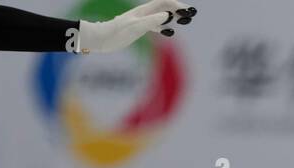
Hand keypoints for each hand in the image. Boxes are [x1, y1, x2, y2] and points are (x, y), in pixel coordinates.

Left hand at [76, 0, 195, 53]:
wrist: (102, 39)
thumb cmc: (116, 32)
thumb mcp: (135, 27)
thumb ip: (152, 21)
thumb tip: (168, 16)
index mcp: (144, 11)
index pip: (163, 3)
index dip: (176, 5)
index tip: (187, 11)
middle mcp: (144, 14)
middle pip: (165, 7)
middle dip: (178, 9)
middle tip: (192, 13)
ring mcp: (142, 21)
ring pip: (162, 16)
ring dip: (174, 17)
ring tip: (186, 20)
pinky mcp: (139, 29)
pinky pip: (156, 26)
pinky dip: (165, 27)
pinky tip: (170, 32)